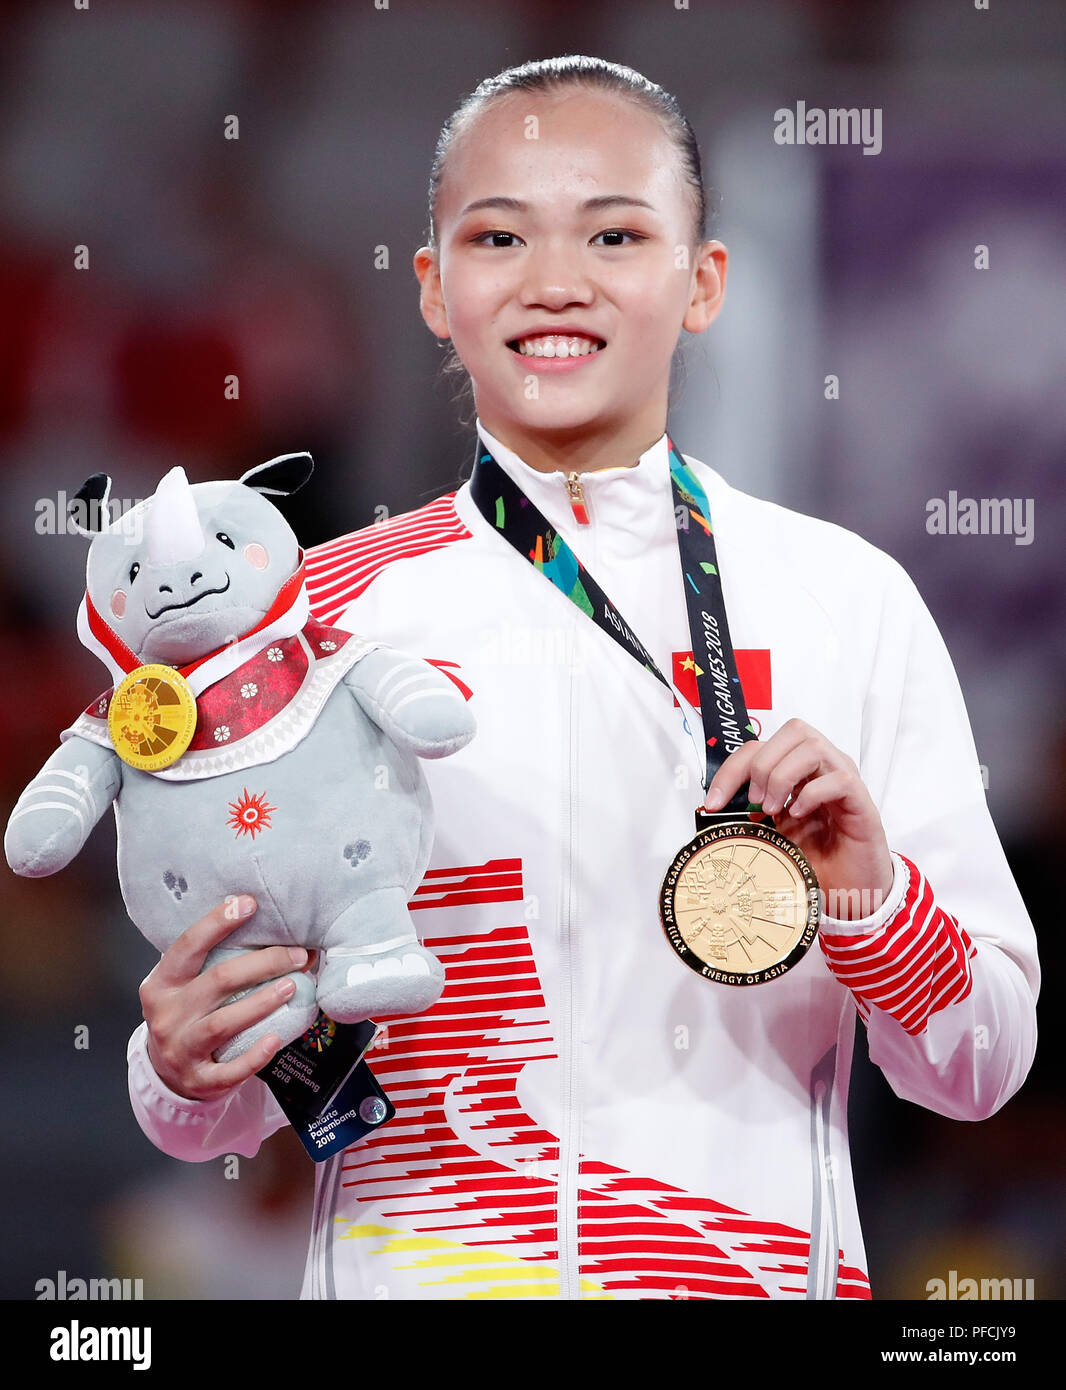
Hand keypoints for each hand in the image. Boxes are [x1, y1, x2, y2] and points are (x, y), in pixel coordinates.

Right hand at [139, 895, 314, 1100]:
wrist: (165, 1074)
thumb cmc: (186, 1016)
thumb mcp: (186, 986)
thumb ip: (216, 962)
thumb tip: (278, 935)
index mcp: (161, 984)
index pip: (187, 946)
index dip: (217, 923)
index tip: (250, 903)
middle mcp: (167, 1015)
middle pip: (217, 981)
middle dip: (262, 964)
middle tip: (297, 955)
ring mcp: (180, 1049)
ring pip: (222, 1023)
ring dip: (261, 1002)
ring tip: (292, 986)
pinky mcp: (198, 1080)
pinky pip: (228, 1070)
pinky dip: (254, 1056)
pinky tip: (276, 1039)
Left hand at [703, 718, 892, 919]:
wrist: (851, 889)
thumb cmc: (817, 857)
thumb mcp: (773, 833)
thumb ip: (751, 814)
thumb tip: (714, 809)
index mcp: (798, 770)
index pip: (762, 746)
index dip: (732, 769)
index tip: (714, 801)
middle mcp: (823, 767)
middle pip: (793, 731)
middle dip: (763, 764)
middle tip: (756, 801)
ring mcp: (844, 780)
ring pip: (814, 747)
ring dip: (784, 776)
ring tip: (775, 809)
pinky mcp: (862, 802)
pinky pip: (840, 779)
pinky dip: (812, 793)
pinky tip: (799, 814)